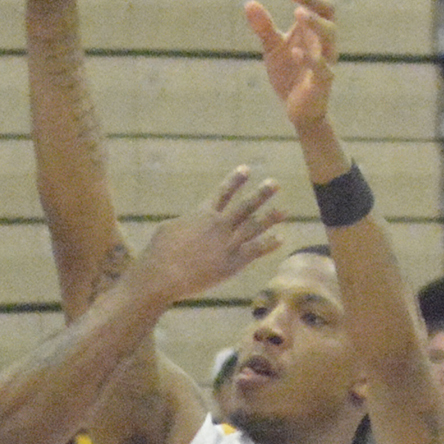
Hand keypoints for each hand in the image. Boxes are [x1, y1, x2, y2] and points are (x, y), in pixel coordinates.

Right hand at [129, 168, 285, 303]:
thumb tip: (189, 222)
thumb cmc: (158, 252)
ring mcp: (227, 243)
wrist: (163, 274)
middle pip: (245, 206)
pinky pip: (255, 250)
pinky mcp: (232, 262)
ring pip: (254, 226)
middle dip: (261, 194)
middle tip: (275, 184)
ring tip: (284, 210)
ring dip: (270, 217)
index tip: (247, 169)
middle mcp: (219, 224)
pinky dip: (269, 244)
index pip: (223, 192)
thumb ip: (185, 223)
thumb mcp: (169, 229)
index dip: (235, 180)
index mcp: (202, 214)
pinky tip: (280, 238)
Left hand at [243, 0, 337, 127]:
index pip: (323, 2)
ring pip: (329, 36)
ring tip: (297, 12)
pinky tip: (295, 51)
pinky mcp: (322, 82)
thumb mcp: (272, 47)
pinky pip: (322, 69)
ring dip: (314, 23)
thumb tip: (249, 3)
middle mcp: (324, 42)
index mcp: (314, 30)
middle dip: (312, 0)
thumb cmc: (289, 73)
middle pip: (328, 13)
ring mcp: (325, 60)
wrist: (297, 110)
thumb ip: (263, 27)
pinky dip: (310, 59)